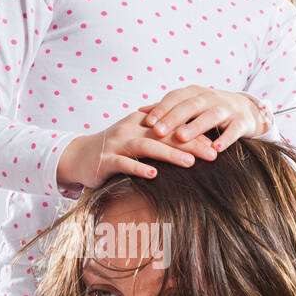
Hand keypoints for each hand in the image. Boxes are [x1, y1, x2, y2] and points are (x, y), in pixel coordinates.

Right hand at [56, 108, 217, 189]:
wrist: (78, 156)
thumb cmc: (114, 150)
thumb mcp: (137, 139)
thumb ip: (160, 139)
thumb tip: (193, 146)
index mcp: (141, 121)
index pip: (173, 126)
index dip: (195, 134)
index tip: (216, 144)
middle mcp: (130, 129)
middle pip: (165, 134)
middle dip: (190, 143)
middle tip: (212, 154)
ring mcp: (116, 144)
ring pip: (146, 146)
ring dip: (169, 154)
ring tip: (189, 163)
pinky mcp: (105, 161)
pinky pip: (124, 163)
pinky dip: (138, 168)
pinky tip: (153, 174)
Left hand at [138, 86, 273, 152]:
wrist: (248, 109)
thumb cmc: (210, 110)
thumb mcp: (190, 105)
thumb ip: (167, 108)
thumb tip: (139, 112)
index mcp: (195, 93)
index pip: (175, 97)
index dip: (162, 109)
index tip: (148, 123)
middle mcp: (211, 97)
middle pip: (190, 105)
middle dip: (173, 118)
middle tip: (158, 132)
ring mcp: (228, 109)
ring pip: (211, 116)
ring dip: (196, 127)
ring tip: (182, 138)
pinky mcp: (242, 121)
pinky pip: (234, 130)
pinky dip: (226, 138)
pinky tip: (216, 149)